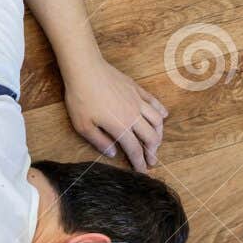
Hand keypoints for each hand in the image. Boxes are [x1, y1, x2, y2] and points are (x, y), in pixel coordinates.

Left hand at [63, 55, 166, 170]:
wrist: (86, 71)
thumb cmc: (80, 99)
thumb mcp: (83, 126)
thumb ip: (100, 141)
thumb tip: (114, 153)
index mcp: (120, 127)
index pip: (135, 149)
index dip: (140, 162)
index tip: (143, 171)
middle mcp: (134, 115)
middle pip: (151, 137)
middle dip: (153, 151)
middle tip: (152, 160)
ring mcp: (138, 101)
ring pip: (157, 121)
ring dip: (159, 134)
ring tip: (156, 142)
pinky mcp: (137, 90)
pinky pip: (155, 103)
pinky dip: (161, 112)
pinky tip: (162, 117)